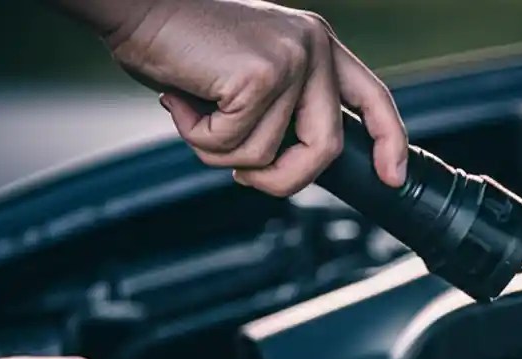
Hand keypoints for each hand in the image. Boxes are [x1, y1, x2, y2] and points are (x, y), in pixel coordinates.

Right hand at [57, 0, 407, 195]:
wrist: (130, 5)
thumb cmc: (176, 43)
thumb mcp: (246, 76)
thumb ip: (277, 111)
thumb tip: (282, 166)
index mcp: (316, 44)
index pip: (372, 97)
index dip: (387, 140)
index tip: (392, 176)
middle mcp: (314, 47)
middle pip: (326, 148)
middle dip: (283, 179)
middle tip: (245, 176)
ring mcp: (292, 59)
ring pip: (269, 154)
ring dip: (219, 151)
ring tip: (193, 109)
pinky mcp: (262, 75)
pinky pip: (236, 144)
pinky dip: (199, 136)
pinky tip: (181, 98)